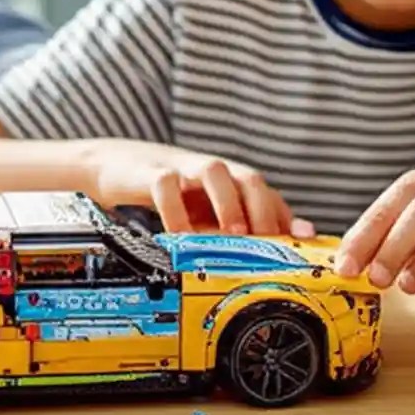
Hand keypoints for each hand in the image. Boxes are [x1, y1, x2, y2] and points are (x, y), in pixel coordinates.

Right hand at [88, 145, 314, 237]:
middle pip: (249, 177)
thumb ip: (231, 226)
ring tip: (232, 234)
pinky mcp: (151, 172)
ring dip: (227, 203)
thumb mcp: (203, 210)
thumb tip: (268, 250)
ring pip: (213, 171)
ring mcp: (182, 168)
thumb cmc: (168, 190)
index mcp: (228, 181)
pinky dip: (175, 211)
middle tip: (267, 241)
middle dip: (263, 209)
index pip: (267, 195)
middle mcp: (212, 171)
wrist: (115, 164)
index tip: (298, 244)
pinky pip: (166, 186)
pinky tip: (178, 235)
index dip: (285, 219)